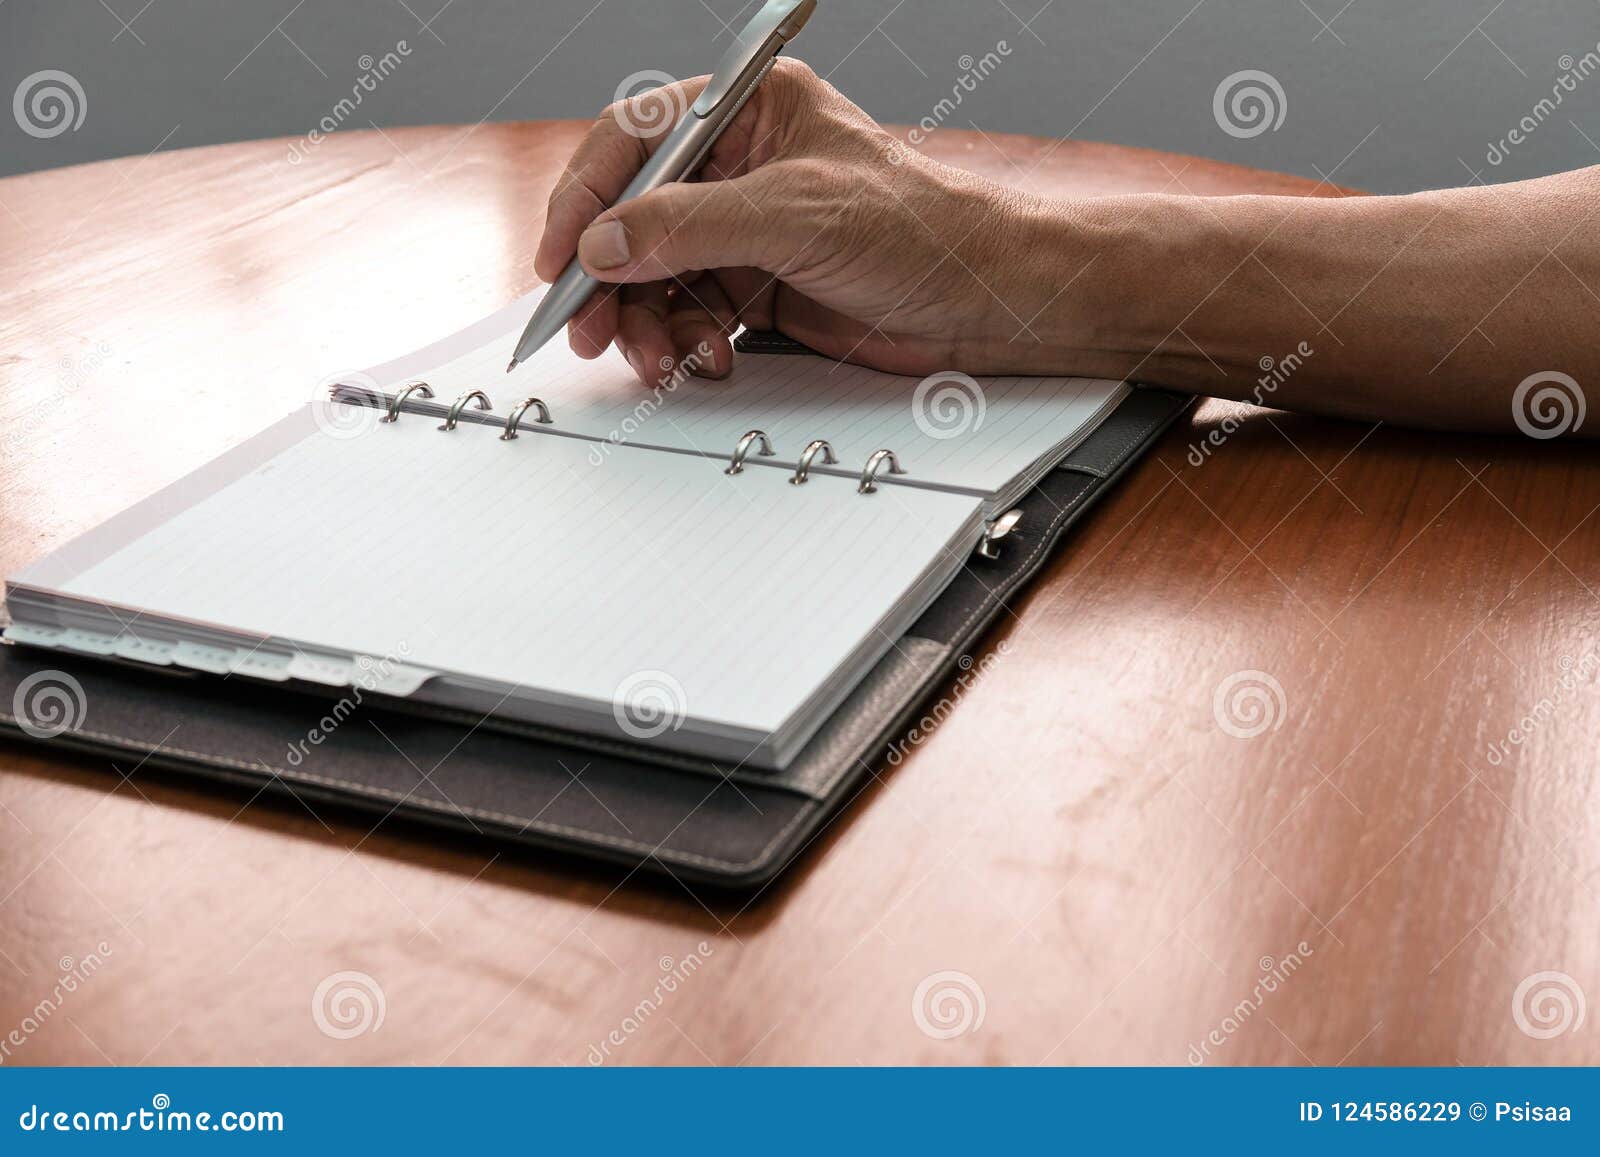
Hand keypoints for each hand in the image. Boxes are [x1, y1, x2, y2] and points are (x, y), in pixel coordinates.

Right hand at [534, 59, 1067, 383]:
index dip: (587, 196)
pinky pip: (690, 315)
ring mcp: (745, 231)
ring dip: (646, 323)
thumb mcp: (796, 214)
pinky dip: (686, 344)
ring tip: (660, 359)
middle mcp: (739, 166)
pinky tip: (708, 360)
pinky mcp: (756, 288)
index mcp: (748, 110)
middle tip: (590, 328)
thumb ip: (691, 225)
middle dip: (609, 278)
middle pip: (634, 217)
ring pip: (655, 276)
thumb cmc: (923, 229)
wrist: (984, 303)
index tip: (561, 256)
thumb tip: (603, 243)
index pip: (636, 140)